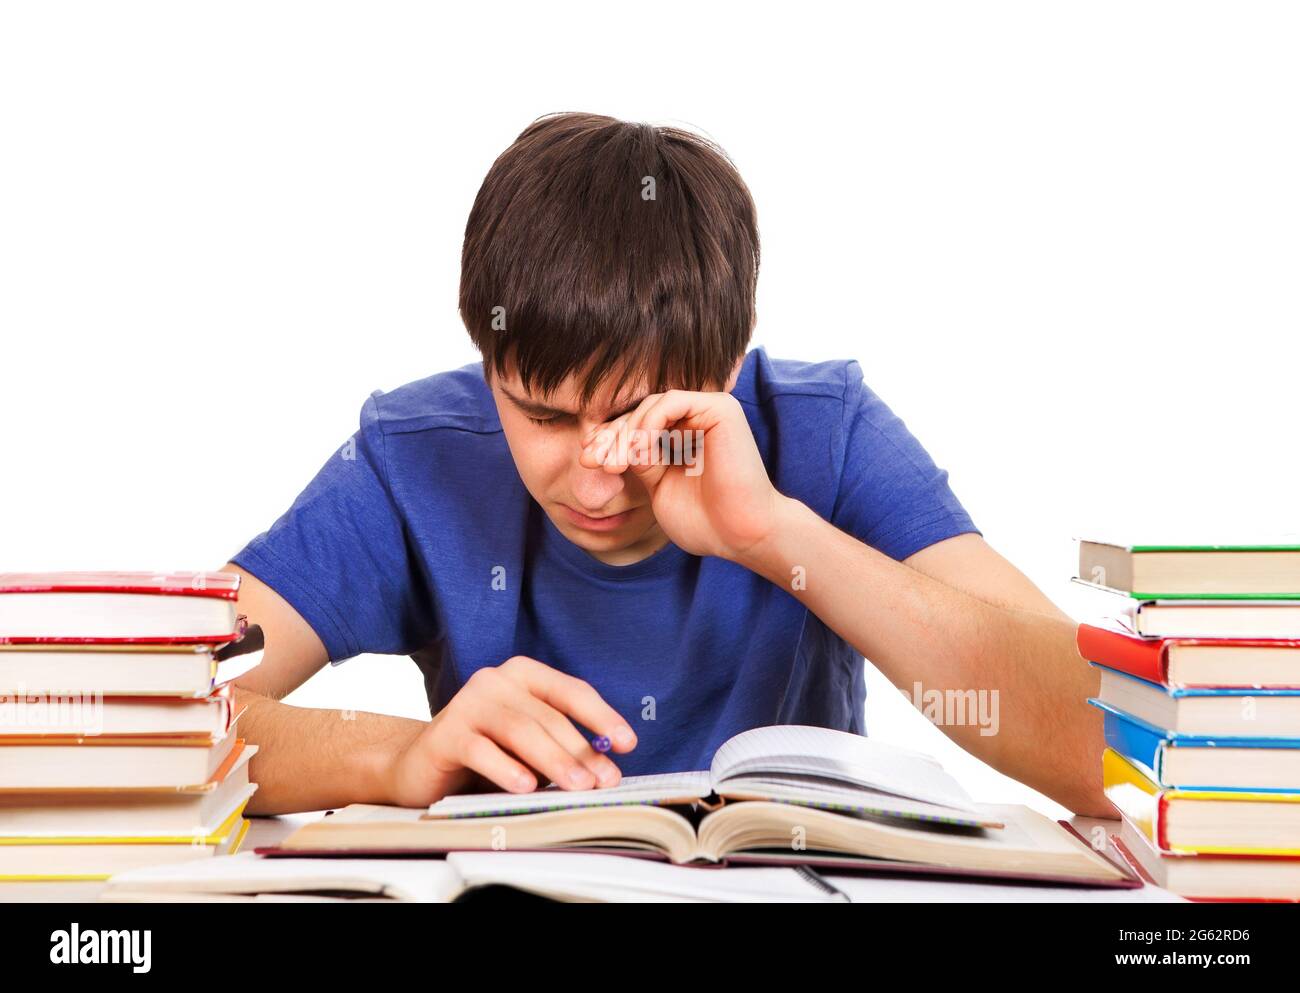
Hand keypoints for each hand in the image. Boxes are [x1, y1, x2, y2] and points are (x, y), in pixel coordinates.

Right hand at [383, 655, 635, 806]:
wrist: (418, 768)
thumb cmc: (485, 756)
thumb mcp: (527, 747)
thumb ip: (558, 747)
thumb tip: (604, 770)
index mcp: (523, 675)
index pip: (572, 691)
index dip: (602, 716)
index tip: (628, 744)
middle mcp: (496, 681)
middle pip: (549, 715)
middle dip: (581, 750)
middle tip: (605, 781)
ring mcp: (468, 704)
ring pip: (520, 730)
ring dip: (553, 760)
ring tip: (578, 786)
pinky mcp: (445, 733)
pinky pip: (481, 750)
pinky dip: (506, 769)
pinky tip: (526, 787)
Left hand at [578, 389, 782, 561]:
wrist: (740, 536)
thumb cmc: (705, 521)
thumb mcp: (658, 488)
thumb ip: (640, 462)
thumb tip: (608, 444)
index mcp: (684, 438)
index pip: (637, 427)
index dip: (609, 439)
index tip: (586, 459)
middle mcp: (697, 420)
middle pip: (640, 413)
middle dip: (612, 437)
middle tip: (592, 461)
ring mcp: (708, 412)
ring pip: (651, 406)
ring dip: (627, 434)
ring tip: (617, 465)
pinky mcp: (720, 408)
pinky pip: (672, 401)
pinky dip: (649, 423)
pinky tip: (639, 451)